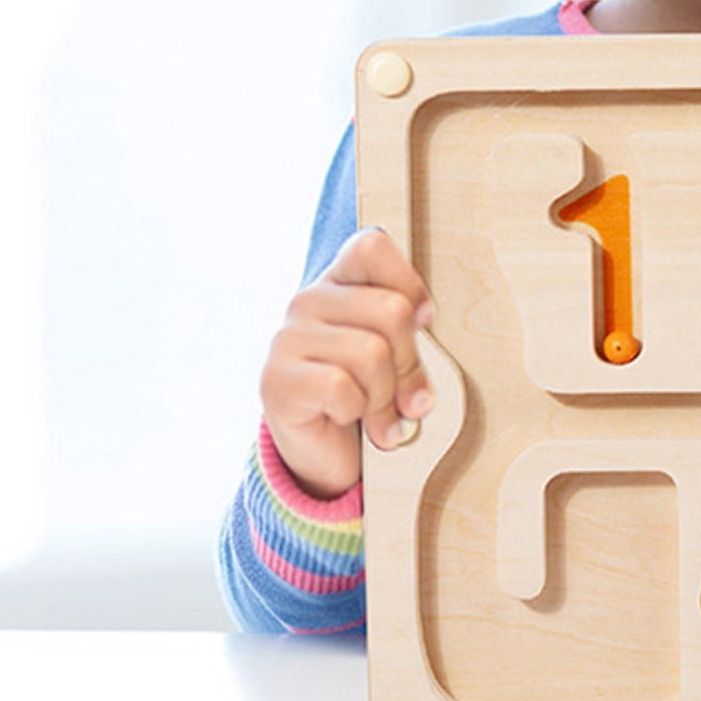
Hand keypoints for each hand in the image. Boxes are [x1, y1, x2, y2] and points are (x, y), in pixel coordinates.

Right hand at [259, 230, 435, 500]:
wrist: (326, 453)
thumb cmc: (369, 393)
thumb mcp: (396, 353)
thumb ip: (408, 328)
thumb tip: (424, 320)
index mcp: (339, 282)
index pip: (372, 247)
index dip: (409, 283)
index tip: (423, 321)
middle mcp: (308, 301)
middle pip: (392, 310)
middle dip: (410, 362)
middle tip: (406, 394)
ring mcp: (287, 339)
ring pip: (372, 353)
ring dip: (386, 397)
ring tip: (380, 414)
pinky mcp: (275, 381)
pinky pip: (342, 387)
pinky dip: (359, 412)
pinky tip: (352, 419)